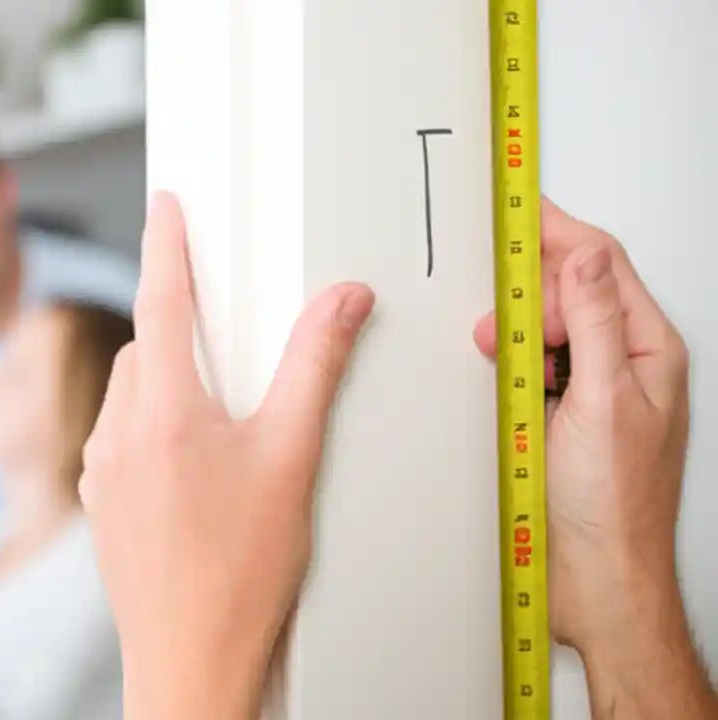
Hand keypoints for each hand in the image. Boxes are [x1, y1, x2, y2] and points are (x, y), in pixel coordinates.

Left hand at [79, 193, 374, 718]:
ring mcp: (100, 472)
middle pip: (147, 348)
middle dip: (185, 337)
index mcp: (165, 412)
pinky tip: (192, 472)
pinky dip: (150, 429)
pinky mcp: (98, 503)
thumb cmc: (241, 575)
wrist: (192, 661)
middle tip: (234, 361)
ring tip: (221, 433)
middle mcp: (118, 434)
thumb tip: (341, 302)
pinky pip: (118, 437)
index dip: (167, 242)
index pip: (161, 299)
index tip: (166, 204)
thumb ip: (316, 368)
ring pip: (130, 393)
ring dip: (167, 387)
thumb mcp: (293, 458)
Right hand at [472, 199, 689, 653]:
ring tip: (496, 356)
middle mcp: (620, 364)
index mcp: (645, 349)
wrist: (596, 580)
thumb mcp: (604, 402)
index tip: (515, 208)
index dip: (556, 232)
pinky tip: (497, 377)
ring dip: (514, 334)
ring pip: (543, 330)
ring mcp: (589, 390)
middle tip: (498, 319)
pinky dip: (507, 363)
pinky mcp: (557, 415)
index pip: (599, 265)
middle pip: (569, 292)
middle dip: (527, 294)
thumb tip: (584, 257)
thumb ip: (592, 323)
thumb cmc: (613, 507)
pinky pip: (528, 368)